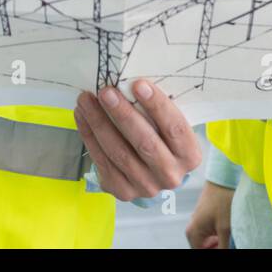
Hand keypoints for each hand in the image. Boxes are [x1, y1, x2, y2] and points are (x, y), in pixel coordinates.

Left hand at [72, 78, 201, 201]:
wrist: (153, 172)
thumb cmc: (160, 137)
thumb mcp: (167, 125)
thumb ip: (156, 110)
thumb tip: (128, 80)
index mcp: (189, 155)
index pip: (175, 128)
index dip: (157, 105)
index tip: (138, 84)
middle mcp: (171, 175)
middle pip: (145, 142)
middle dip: (122, 114)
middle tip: (105, 92)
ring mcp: (146, 187)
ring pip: (119, 153)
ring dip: (99, 123)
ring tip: (86, 100)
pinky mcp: (122, 191)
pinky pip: (102, 162)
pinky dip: (89, 136)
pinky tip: (82, 116)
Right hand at [185, 181, 234, 248]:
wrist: (223, 179)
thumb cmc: (223, 201)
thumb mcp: (226, 229)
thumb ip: (223, 247)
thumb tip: (224, 253)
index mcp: (193, 232)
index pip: (200, 252)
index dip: (213, 252)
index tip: (225, 247)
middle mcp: (192, 227)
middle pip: (203, 247)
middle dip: (216, 247)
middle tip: (228, 244)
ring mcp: (198, 220)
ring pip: (207, 240)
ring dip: (218, 242)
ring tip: (229, 237)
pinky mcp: (204, 216)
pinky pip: (209, 232)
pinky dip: (218, 235)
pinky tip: (227, 230)